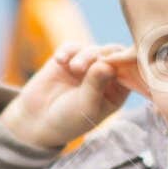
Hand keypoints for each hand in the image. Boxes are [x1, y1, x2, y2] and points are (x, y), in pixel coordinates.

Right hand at [0, 42, 142, 149]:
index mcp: (118, 90)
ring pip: (93, 49)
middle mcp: (105, 76)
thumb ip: (96, 85)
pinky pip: (72, 47)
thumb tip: (106, 64)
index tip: (117, 63)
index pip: (130, 70)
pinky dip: (67, 51)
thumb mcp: (86, 106)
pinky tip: (60, 60)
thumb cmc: (68, 120)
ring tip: (74, 68)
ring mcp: (87, 65)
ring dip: (85, 56)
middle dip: (104, 56)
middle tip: (94, 64)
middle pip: (113, 54)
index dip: (127, 62)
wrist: (38, 121)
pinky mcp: (68, 58)